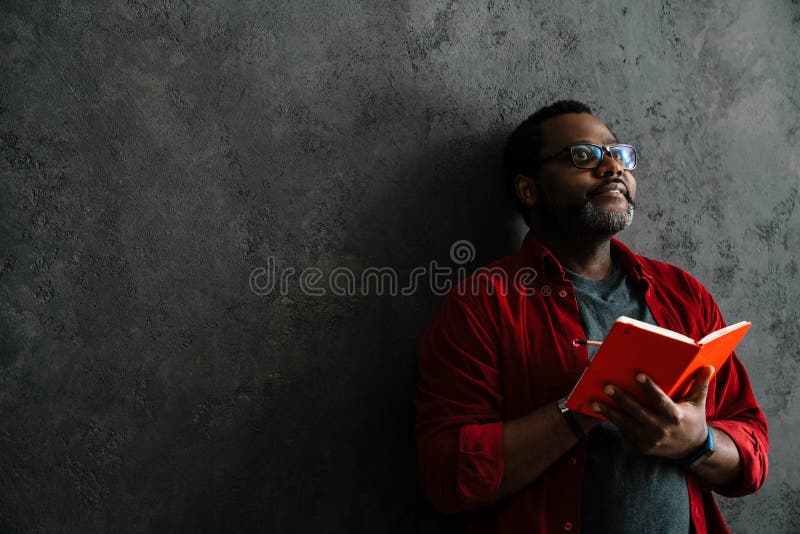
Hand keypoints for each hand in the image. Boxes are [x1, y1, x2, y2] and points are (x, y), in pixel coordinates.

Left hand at [591, 366, 714, 458]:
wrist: (691, 450)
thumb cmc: (693, 421)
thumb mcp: (698, 404)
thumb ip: (700, 385)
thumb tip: (708, 367)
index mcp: (675, 416)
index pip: (660, 400)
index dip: (649, 388)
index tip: (637, 375)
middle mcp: (661, 429)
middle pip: (638, 411)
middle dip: (621, 398)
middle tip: (606, 386)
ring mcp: (650, 440)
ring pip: (626, 423)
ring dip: (609, 411)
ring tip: (594, 400)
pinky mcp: (641, 446)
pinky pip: (625, 431)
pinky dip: (612, 421)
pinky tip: (599, 410)